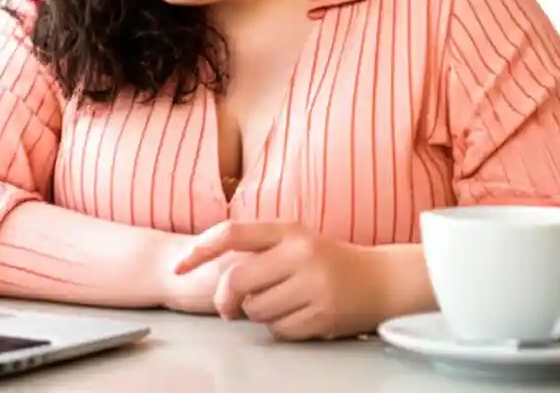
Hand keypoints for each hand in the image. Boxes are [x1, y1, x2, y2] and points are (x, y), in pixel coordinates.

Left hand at [173, 221, 385, 339]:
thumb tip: (210, 271)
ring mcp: (313, 284)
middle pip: (237, 280)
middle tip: (228, 308)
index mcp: (288, 229)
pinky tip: (297, 316)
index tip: (178, 267)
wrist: (381, 279)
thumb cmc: (326, 260)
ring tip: (279, 304)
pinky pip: (278, 329)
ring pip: (255, 309)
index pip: (231, 233)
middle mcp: (300, 253)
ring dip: (257, 313)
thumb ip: (257, 247)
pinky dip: (279, 328)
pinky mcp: (323, 314)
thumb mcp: (294, 239)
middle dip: (225, 298)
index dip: (199, 250)